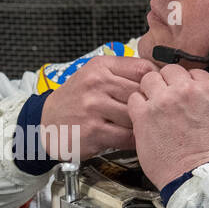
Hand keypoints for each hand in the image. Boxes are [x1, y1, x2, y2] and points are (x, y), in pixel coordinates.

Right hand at [38, 56, 157, 160]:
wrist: (46, 121)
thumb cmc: (76, 99)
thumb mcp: (94, 75)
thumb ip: (123, 72)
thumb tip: (158, 76)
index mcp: (100, 67)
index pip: (142, 68)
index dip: (158, 81)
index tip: (162, 91)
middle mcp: (96, 84)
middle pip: (142, 93)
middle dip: (152, 105)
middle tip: (158, 113)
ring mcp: (94, 108)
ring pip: (136, 116)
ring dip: (144, 124)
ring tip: (146, 127)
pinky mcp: (93, 131)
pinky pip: (126, 137)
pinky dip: (135, 140)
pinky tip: (135, 139)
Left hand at [128, 64, 208, 189]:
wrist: (197, 175)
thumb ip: (207, 98)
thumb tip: (196, 90)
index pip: (192, 71)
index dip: (184, 81)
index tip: (181, 90)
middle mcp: (185, 90)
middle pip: (169, 70)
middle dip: (167, 82)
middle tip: (166, 97)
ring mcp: (163, 101)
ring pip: (149, 79)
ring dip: (150, 90)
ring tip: (153, 105)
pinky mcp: (144, 114)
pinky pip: (134, 98)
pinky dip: (137, 105)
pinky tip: (143, 115)